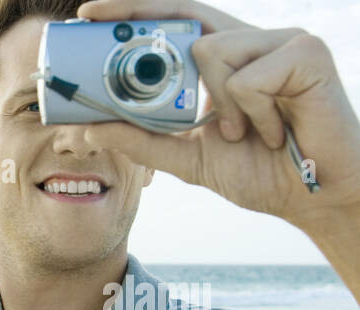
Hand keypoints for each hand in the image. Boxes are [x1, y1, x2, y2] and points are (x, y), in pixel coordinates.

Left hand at [74, 0, 359, 228]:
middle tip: (100, 32)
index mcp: (226, 59)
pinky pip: (247, 77)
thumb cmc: (262, 170)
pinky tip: (270, 132)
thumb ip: (142, 140)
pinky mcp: (307, 53)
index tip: (90, 14)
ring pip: (211, 51)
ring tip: (239, 132)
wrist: (315, 196)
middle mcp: (253, 40)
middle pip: (187, 17)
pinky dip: (249, 112)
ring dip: (215, 104)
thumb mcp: (188, 156)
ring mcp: (282, 41)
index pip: (175, 22)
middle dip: (140, 22)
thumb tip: (90, 127)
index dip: (135, 12)